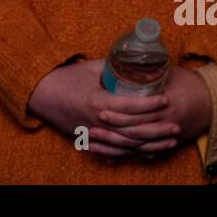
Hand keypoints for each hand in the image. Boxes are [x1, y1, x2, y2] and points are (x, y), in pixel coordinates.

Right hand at [26, 58, 180, 157]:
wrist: (40, 94)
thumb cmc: (65, 78)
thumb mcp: (89, 68)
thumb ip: (113, 67)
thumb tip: (134, 62)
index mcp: (97, 101)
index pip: (129, 106)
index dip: (149, 105)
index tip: (165, 100)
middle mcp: (97, 121)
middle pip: (132, 130)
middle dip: (157, 128)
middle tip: (176, 124)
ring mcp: (93, 134)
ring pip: (127, 144)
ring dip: (151, 144)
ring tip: (170, 140)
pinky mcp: (90, 140)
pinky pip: (116, 152)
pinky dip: (134, 154)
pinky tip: (150, 152)